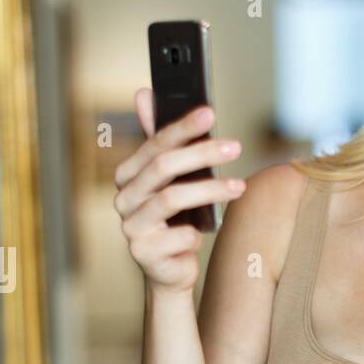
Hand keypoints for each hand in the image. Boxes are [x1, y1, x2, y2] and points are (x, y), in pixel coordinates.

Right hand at [112, 89, 245, 294]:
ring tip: (240, 187)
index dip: (182, 127)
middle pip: (163, 167)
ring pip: (171, 199)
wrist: (170, 271)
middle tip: (234, 147)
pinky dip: (198, 232)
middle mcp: (123, 198)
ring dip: (210, 190)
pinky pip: (181, 235)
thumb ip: (160, 141)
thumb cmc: (175, 220)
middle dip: (201, 153)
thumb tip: (144, 92)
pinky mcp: (144, 254)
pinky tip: (207, 232)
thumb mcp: (171, 180)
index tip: (210, 113)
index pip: (155, 143)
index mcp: (128, 175)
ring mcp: (131, 227)